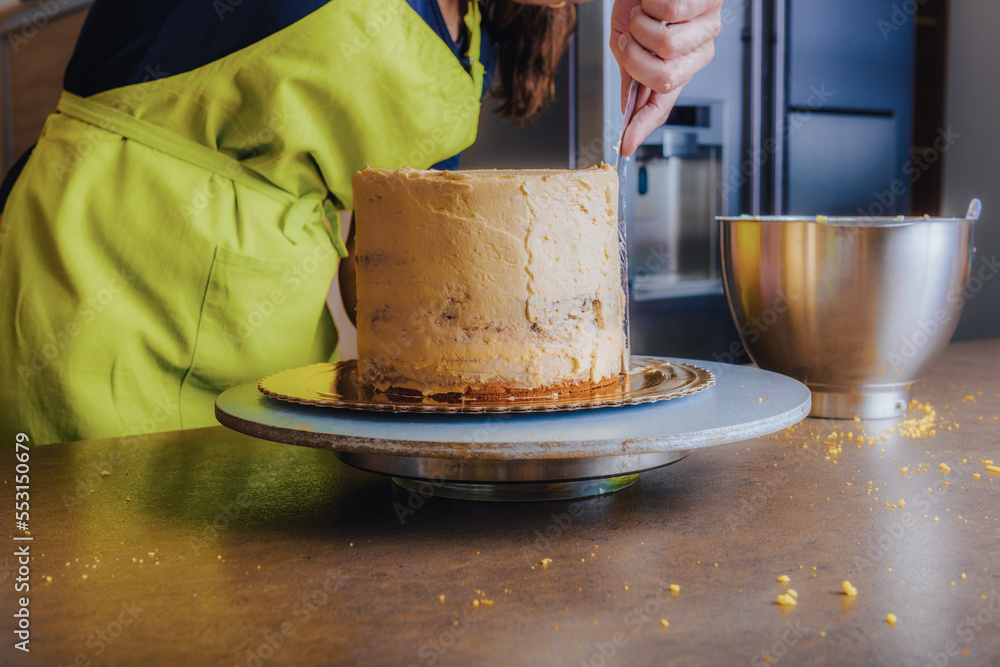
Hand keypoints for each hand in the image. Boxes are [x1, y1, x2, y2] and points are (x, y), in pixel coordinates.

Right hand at [611, 0, 721, 156]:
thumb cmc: (641, 0)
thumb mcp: (628, 39)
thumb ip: (631, 72)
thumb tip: (627, 110)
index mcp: (679, 68)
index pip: (663, 104)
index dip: (643, 124)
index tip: (626, 144)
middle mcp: (698, 52)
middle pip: (664, 78)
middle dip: (633, 58)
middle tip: (628, 38)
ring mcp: (708, 28)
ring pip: (667, 45)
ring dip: (641, 26)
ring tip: (643, 12)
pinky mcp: (710, 2)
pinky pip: (672, 12)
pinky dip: (650, 2)